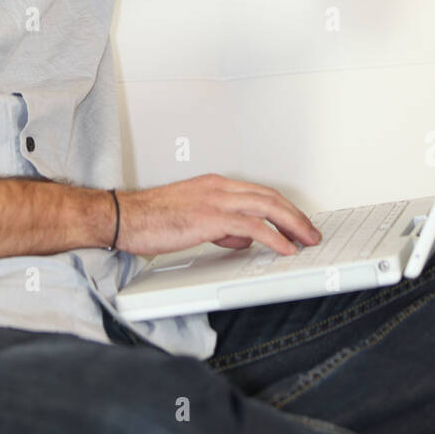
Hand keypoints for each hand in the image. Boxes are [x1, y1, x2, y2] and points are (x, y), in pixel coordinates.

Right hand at [115, 174, 321, 258]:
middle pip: (269, 196)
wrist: (124, 217)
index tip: (295, 222)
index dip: (282, 207)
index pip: (258, 192)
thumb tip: (241, 238)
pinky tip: (284, 248)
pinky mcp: (210, 218)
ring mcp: (215, 200)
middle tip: (310, 232)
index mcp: (213, 185)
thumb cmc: (150, 219)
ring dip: (292, 224)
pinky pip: (252, 227)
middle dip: (294, 215)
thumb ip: (219, 226)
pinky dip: (274, 237)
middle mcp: (218, 187)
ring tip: (305, 240)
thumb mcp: (191, 219)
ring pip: (267, 207)